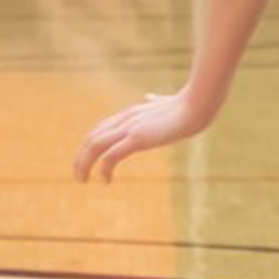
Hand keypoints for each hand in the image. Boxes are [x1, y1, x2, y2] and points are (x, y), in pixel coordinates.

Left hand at [73, 90, 215, 183]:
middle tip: (79, 176)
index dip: (90, 145)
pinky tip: (105, 181)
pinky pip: (111, 156)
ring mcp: (130, 128)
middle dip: (80, 157)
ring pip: (94, 146)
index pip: (100, 128)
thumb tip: (149, 97)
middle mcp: (126, 119)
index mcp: (132, 113)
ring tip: (82, 180)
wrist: (199, 106)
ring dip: (83, 164)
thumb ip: (156, 101)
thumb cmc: (190, 105)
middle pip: (91, 137)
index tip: (89, 160)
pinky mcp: (138, 138)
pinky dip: (103, 169)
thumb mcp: (168, 103)